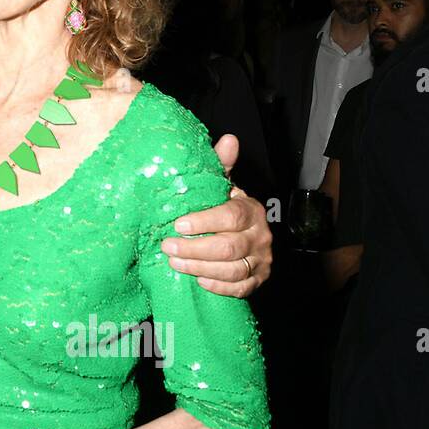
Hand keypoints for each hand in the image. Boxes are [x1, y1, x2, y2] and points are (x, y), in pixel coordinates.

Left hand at [159, 134, 271, 297]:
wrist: (247, 235)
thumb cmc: (226, 207)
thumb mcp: (223, 186)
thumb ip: (221, 165)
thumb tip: (228, 139)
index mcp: (250, 210)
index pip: (230, 216)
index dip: (204, 222)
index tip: (178, 224)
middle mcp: (260, 236)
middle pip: (228, 248)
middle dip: (194, 249)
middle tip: (167, 246)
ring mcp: (262, 260)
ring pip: (232, 270)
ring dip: (199, 268)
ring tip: (174, 263)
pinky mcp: (258, 279)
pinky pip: (240, 288)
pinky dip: (218, 286)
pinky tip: (198, 280)